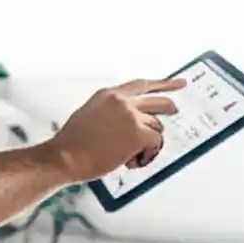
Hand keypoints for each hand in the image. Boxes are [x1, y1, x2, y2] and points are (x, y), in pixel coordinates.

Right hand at [45, 77, 186, 182]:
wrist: (65, 156)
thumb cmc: (72, 143)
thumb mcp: (90, 114)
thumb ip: (110, 112)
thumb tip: (128, 122)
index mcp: (108, 94)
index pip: (141, 85)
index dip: (162, 84)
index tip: (178, 83)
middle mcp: (122, 101)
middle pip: (157, 100)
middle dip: (170, 106)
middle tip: (176, 110)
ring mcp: (131, 116)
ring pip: (156, 126)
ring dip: (149, 141)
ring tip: (132, 154)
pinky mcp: (138, 133)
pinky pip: (155, 142)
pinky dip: (149, 153)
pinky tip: (134, 159)